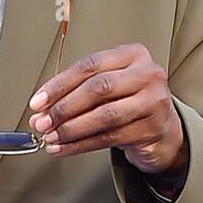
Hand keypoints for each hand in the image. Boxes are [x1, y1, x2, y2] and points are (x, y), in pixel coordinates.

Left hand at [27, 43, 187, 177]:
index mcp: (132, 55)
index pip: (90, 66)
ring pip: (104, 116)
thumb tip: (41, 110)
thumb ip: (76, 92)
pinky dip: (81, 145)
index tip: (39, 101)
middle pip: (98, 89)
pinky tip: (64, 147)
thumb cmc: (129, 101)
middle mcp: (147, 74)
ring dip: (71, 129)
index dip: (60, 84)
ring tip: (51, 136)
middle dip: (64, 107)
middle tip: (42, 121)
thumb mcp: (108, 86)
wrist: (163, 128)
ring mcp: (153, 102)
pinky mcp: (151, 129)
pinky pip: (109, 138)